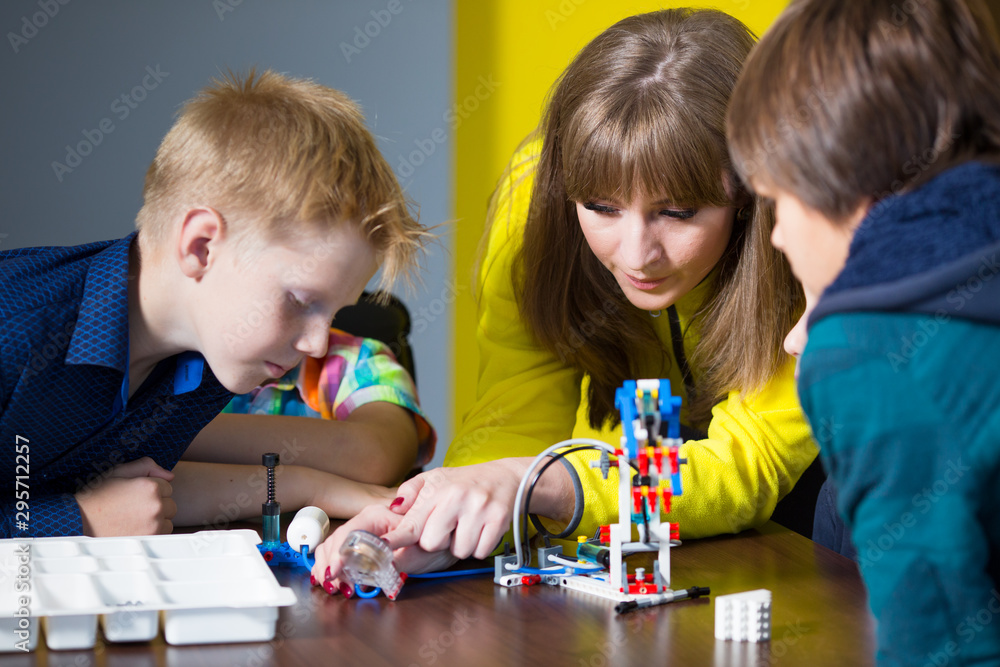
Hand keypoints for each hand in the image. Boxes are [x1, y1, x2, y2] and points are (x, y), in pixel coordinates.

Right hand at [75, 457, 176, 535]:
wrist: (80, 522)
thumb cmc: (97, 496)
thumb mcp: (119, 472)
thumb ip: (147, 466)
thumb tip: (169, 475)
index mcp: (150, 487)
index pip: (167, 485)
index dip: (150, 488)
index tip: (134, 494)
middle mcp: (155, 506)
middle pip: (170, 503)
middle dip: (157, 503)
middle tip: (133, 506)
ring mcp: (154, 525)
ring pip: (168, 519)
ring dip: (157, 518)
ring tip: (133, 517)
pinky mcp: (150, 539)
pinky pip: (163, 533)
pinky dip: (153, 531)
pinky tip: (135, 527)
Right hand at [310, 503, 458, 594]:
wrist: (445, 536)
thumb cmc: (434, 540)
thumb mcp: (421, 551)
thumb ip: (400, 558)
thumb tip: (380, 567)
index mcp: (378, 515)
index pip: (350, 533)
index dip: (340, 554)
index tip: (335, 572)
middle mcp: (367, 520)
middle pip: (337, 540)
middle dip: (331, 563)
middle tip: (333, 584)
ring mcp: (363, 531)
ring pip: (334, 545)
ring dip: (329, 566)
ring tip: (334, 586)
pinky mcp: (363, 543)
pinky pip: (338, 552)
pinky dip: (331, 566)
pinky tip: (333, 580)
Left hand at [384, 463, 524, 558]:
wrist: (506, 476)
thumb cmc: (466, 481)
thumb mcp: (435, 477)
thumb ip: (410, 492)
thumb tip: (394, 508)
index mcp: (439, 490)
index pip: (413, 523)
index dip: (397, 539)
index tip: (384, 547)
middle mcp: (458, 498)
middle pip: (432, 544)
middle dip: (439, 541)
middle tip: (450, 525)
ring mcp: (480, 509)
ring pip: (459, 551)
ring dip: (462, 544)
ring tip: (468, 525)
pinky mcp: (499, 520)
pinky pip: (480, 552)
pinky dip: (480, 547)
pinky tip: (481, 529)